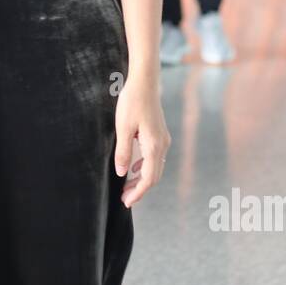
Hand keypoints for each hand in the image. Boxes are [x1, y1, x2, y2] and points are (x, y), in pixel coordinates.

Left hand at [113, 74, 170, 207]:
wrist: (145, 82)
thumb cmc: (132, 102)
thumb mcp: (122, 128)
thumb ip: (123, 152)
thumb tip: (122, 173)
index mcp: (154, 146)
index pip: (148, 178)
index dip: (138, 193)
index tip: (127, 202)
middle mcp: (162, 145)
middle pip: (154, 176)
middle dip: (140, 189)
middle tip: (124, 199)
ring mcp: (163, 140)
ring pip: (155, 168)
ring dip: (142, 179)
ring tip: (126, 187)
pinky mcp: (160, 134)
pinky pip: (155, 158)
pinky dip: (145, 168)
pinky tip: (133, 169)